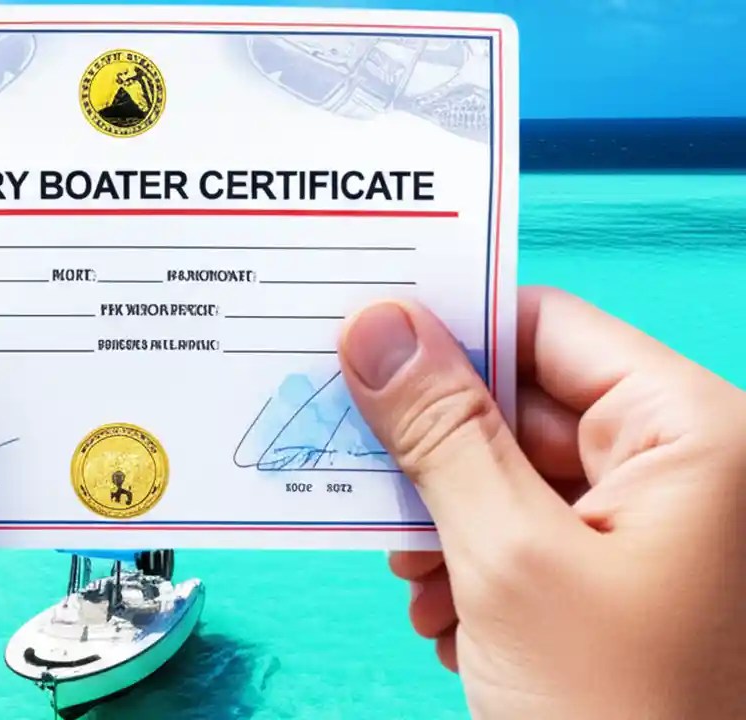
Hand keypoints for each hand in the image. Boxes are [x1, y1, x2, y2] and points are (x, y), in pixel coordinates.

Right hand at [339, 287, 745, 718]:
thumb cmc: (622, 716)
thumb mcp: (508, 559)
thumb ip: (439, 433)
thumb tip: (378, 330)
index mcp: (691, 436)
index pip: (549, 330)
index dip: (452, 331)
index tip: (362, 342)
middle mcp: (681, 472)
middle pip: (524, 407)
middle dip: (438, 451)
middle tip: (357, 463)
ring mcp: (651, 533)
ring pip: (513, 475)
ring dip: (447, 518)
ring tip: (417, 571)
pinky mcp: (618, 585)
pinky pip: (524, 534)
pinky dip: (472, 564)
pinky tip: (450, 614)